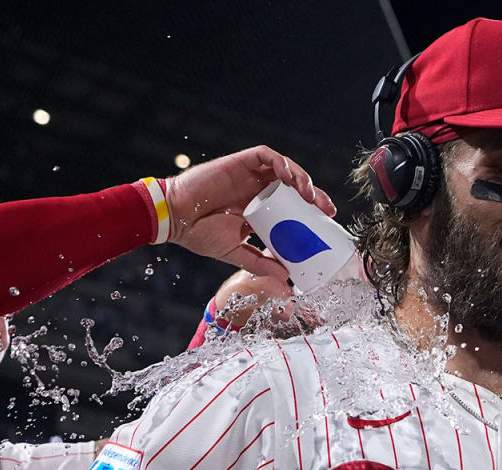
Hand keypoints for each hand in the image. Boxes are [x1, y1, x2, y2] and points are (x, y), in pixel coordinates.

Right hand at [165, 146, 335, 279]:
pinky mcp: (240, 162)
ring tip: (309, 194)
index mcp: (261, 209)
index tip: (326, 221)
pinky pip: (266, 156)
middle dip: (314, 195)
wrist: (175, 219)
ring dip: (301, 178)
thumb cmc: (200, 235)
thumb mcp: (235, 253)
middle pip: (294, 187)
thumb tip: (287, 281)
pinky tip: (287, 175)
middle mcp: (258, 189)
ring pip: (285, 169)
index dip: (312, 211)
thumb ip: (260, 264)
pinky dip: (280, 162)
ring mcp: (250, 175)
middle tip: (326, 209)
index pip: (293, 206)